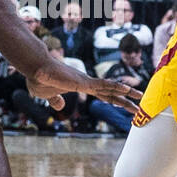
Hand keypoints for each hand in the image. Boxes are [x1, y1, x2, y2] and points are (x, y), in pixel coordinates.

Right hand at [24, 55, 140, 112]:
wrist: (35, 70)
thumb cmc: (40, 80)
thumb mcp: (48, 95)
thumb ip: (56, 100)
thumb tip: (60, 106)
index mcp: (81, 86)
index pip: (102, 95)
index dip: (114, 100)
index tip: (125, 105)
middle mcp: (87, 83)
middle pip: (111, 93)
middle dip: (125, 100)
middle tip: (140, 105)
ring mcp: (87, 81)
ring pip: (111, 88)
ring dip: (126, 94)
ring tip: (141, 97)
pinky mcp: (84, 81)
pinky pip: (103, 84)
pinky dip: (116, 87)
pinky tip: (127, 90)